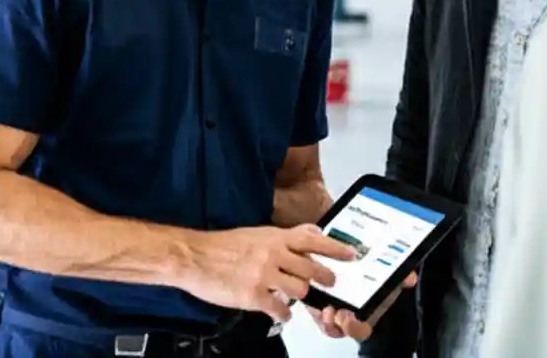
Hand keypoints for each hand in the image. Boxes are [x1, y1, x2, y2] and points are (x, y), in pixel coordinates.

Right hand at [180, 224, 357, 321]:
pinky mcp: (254, 296)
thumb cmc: (222, 246)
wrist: (195, 257)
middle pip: (312, 268)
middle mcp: (273, 255)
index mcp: (274, 238)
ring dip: (300, 295)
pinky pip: (280, 309)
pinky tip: (278, 311)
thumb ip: (281, 237)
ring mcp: (264, 276)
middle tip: (331, 282)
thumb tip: (307, 234)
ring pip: (300, 290)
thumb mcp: (256, 233)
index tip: (350, 254)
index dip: (335, 248)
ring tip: (293, 294)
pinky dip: (282, 313)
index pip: (312, 240)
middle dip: (325, 277)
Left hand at [308, 272, 417, 340]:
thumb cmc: (376, 284)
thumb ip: (401, 279)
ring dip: (319, 314)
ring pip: (321, 321)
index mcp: (365, 316)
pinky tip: (309, 289)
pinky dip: (310, 301)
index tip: (347, 316)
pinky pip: (311, 306)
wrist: (363, 273)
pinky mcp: (317, 300)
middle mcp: (347, 317)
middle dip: (331, 323)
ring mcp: (331, 311)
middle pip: (336, 329)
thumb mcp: (390, 280)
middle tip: (329, 311)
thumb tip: (410, 277)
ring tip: (318, 303)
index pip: (359, 330)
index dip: (352, 326)